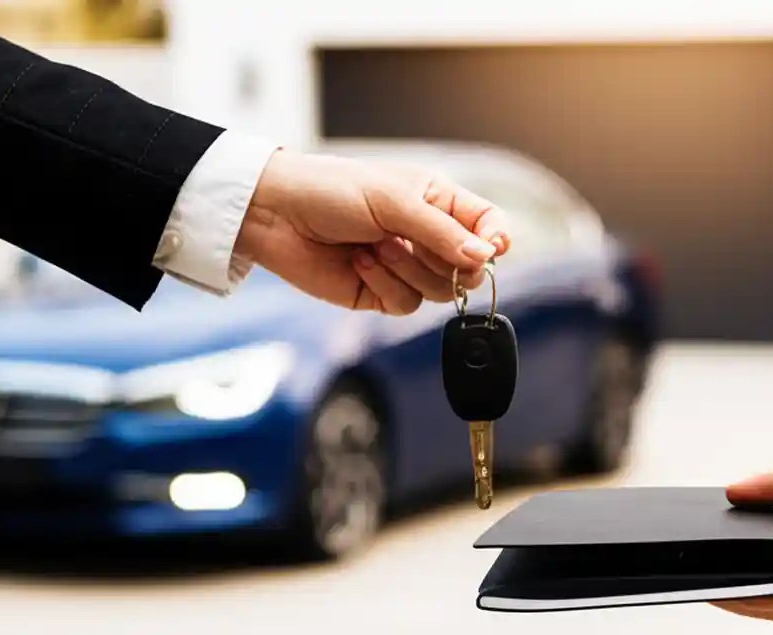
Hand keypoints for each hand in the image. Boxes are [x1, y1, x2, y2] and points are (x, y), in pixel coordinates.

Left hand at [233, 150, 509, 314]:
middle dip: (445, 261)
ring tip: (375, 245)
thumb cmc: (331, 191)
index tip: (492, 249)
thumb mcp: (394, 201)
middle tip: (414, 244)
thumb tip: (485, 257)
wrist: (277, 215)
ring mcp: (405, 267)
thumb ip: (442, 232)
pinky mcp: (380, 293)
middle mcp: (426, 236)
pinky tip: (359, 262)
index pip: (487, 224)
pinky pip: (405, 304)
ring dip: (408, 270)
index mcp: (437, 201)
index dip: (495, 239)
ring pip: (439, 292)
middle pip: (469, 269)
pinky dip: (385, 284)